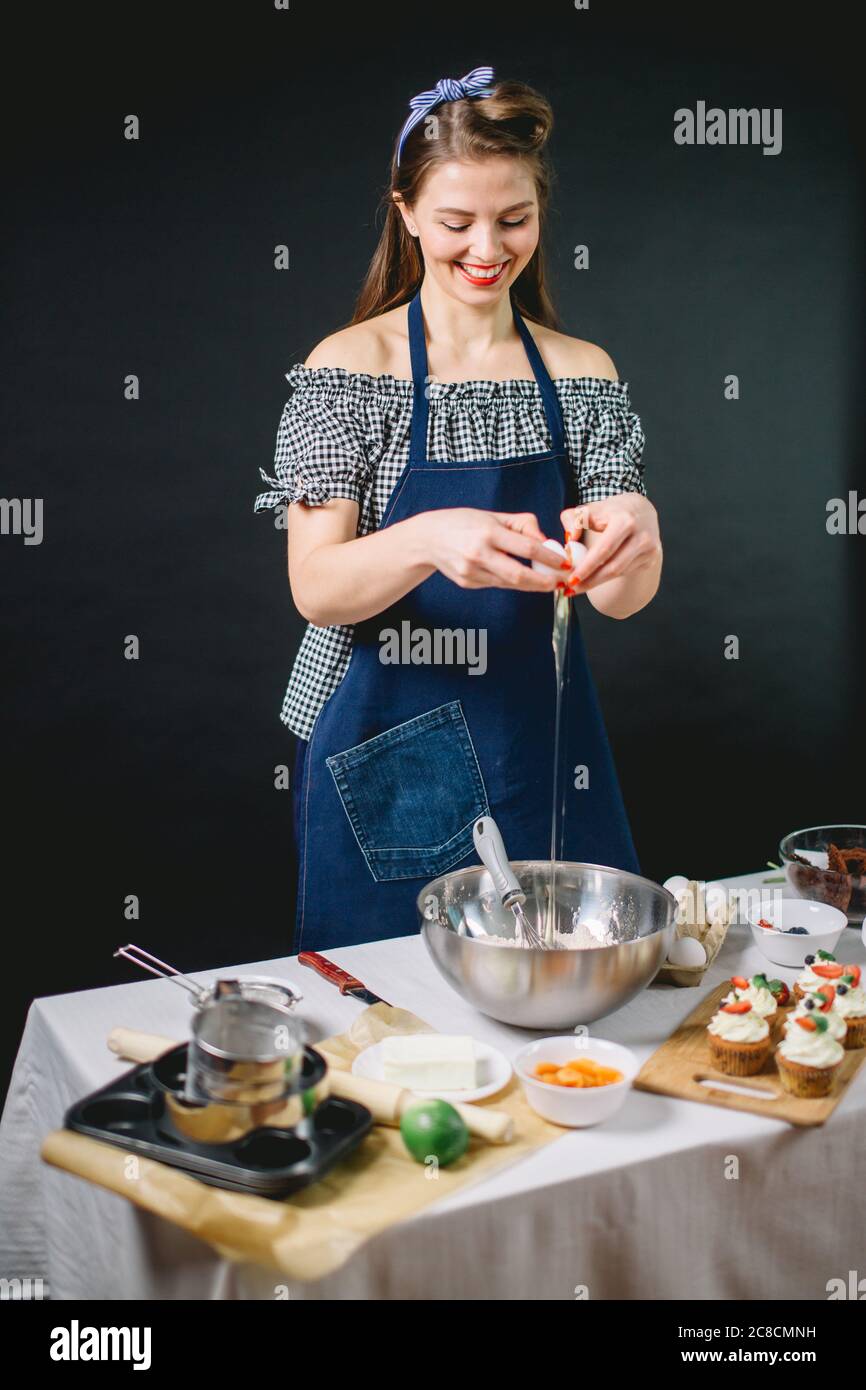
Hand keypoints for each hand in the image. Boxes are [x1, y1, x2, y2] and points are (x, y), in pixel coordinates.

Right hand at [426, 509, 571, 591]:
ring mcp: (471, 571)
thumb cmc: (464, 523)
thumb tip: (545, 541)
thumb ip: (521, 525)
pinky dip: (510, 582)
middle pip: (519, 574)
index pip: (527, 548)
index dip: (549, 558)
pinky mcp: (467, 582)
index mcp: (488, 532)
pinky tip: (518, 577)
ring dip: (530, 585)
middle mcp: (479, 553)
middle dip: (543, 582)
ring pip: (509, 583)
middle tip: (559, 583)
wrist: (428, 538)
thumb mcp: (493, 516)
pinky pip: (496, 584)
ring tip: (545, 582)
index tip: (564, 563)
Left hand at [560, 494, 660, 593]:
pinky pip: (626, 571)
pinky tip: (596, 577)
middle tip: (572, 589)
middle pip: (613, 567)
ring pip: (620, 572)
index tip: (571, 580)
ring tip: (579, 586)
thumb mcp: (589, 509)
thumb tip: (570, 539)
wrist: (642, 509)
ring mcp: (649, 548)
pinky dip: (608, 577)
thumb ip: (572, 520)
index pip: (604, 549)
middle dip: (590, 581)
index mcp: (625, 520)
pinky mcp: (651, 558)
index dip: (587, 567)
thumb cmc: (611, 511)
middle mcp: (641, 535)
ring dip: (597, 582)